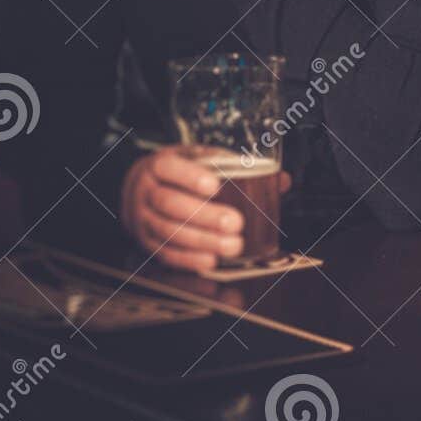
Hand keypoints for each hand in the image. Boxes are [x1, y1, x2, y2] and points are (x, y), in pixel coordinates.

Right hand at [120, 148, 292, 271]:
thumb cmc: (180, 172)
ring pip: (168, 231)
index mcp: (160, 165)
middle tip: (235, 223)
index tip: (215, 185)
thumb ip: (237, 167)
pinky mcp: (146, 241)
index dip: (190, 177)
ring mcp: (143, 218)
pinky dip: (188, 259)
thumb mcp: (201, 159)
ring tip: (232, 246)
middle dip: (204, 216)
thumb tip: (281, 180)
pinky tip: (211, 261)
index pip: (169, 168)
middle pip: (170, 204)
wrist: (139, 188)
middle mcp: (146, 191)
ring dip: (201, 241)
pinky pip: (164, 252)